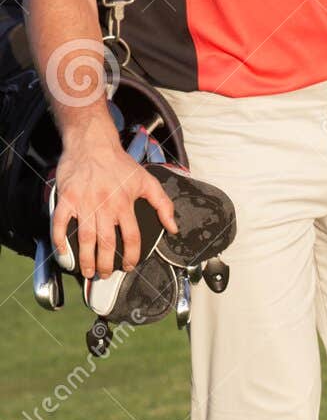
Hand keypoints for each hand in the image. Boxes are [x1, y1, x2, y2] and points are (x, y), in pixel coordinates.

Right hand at [52, 127, 177, 279]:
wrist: (93, 143)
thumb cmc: (120, 164)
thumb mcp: (148, 182)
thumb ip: (163, 205)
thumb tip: (173, 227)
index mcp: (125, 204)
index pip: (132, 237)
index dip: (132, 256)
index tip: (130, 266)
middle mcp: (105, 206)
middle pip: (107, 243)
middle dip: (107, 264)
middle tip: (106, 275)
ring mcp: (84, 203)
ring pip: (85, 238)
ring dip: (86, 259)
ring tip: (87, 272)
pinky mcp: (67, 198)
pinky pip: (60, 223)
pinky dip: (59, 239)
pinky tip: (63, 253)